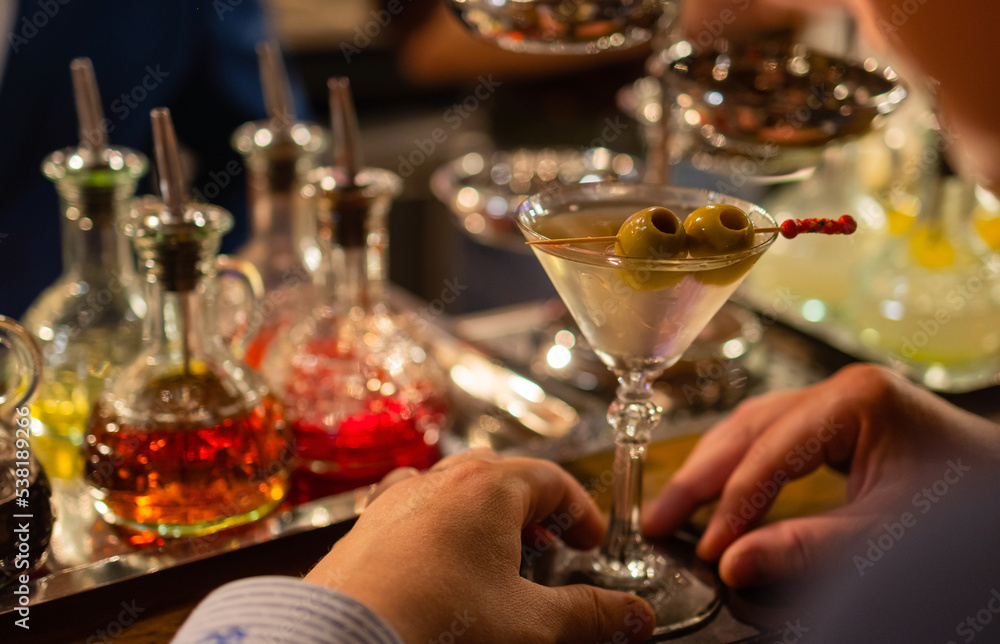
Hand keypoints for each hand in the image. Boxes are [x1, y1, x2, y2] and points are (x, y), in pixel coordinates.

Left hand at [305, 449, 655, 643]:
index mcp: (488, 489)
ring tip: (494, 551)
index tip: (591, 541)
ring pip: (450, 487)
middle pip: (499, 474)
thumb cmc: (438, 625)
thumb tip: (636, 616)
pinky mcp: (364, 532)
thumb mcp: (531, 625)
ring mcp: (395, 503)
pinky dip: (436, 526)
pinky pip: (410, 511)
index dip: (579, 510)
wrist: (342, 642)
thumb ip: (591, 616)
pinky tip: (436, 564)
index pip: (550, 480)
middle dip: (530, 506)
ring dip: (481, 512)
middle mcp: (439, 482)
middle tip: (549, 543)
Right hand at [643, 363, 999, 587]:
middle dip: (702, 476)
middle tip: (659, 519)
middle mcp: (842, 390)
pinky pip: (776, 439)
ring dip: (714, 469)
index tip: (708, 549)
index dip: (733, 504)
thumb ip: (807, 549)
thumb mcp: (886, 535)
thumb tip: (732, 565)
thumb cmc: (969, 511)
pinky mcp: (842, 423)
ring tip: (675, 508)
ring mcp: (841, 402)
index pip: (771, 452)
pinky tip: (720, 492)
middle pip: (749, 427)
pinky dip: (743, 468)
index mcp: (857, 400)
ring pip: (755, 428)